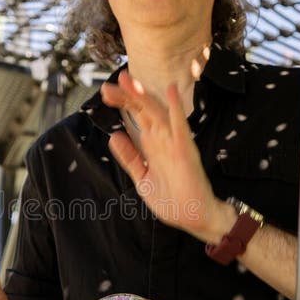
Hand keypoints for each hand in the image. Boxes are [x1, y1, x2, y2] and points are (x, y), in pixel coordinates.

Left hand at [101, 70, 230, 242]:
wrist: (194, 217)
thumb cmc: (172, 199)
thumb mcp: (142, 178)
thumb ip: (130, 158)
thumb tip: (114, 136)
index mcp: (152, 144)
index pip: (136, 117)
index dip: (122, 103)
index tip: (105, 93)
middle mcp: (163, 139)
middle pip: (143, 110)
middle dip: (127, 96)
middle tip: (109, 85)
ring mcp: (174, 143)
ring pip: (157, 113)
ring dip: (144, 97)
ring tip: (130, 82)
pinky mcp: (185, 150)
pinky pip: (180, 126)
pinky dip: (176, 108)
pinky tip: (171, 91)